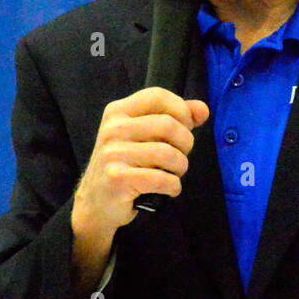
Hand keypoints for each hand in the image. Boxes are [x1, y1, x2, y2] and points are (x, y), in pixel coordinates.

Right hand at [70, 87, 208, 290]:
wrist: (95, 203)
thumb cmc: (127, 165)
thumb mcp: (145, 136)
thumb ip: (175, 118)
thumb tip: (202, 109)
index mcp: (118, 111)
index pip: (158, 96)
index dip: (181, 110)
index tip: (185, 127)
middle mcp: (113, 128)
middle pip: (168, 125)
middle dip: (185, 144)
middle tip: (179, 157)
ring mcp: (112, 153)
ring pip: (168, 153)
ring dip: (180, 167)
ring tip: (173, 174)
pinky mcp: (117, 178)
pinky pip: (162, 179)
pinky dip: (173, 186)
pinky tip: (168, 189)